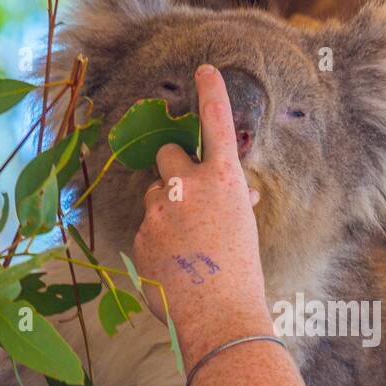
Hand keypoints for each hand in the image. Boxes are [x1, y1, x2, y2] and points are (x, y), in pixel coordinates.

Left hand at [132, 64, 269, 364]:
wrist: (218, 316)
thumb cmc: (241, 275)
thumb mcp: (244, 230)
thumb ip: (234, 203)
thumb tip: (239, 195)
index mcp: (226, 181)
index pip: (218, 124)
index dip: (211, 92)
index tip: (203, 69)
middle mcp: (190, 186)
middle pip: (167, 154)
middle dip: (173, 168)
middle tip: (186, 194)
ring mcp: (160, 209)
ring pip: (154, 193)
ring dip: (165, 207)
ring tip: (185, 244)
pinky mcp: (140, 235)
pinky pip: (145, 227)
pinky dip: (156, 240)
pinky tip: (174, 265)